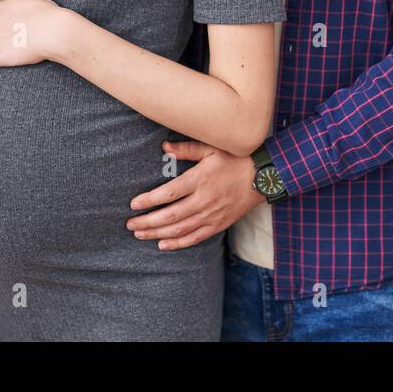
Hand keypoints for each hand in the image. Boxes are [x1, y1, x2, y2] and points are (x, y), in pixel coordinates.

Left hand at [126, 140, 266, 249]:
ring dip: (158, 233)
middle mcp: (204, 200)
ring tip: (140, 234)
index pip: (169, 193)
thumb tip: (163, 147)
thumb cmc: (235, 159)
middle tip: (130, 224)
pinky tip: (162, 244)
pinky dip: (178, 243)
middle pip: (171, 215)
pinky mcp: (219, 225)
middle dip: (148, 221)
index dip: (149, 200)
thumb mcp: (211, 148)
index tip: (133, 204)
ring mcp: (212, 215)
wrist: (263, 177)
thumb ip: (187, 149)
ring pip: (180, 229)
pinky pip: (195, 237)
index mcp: (200, 180)